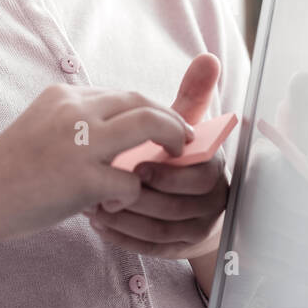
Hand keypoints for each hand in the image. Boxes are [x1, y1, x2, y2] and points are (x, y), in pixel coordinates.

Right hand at [0, 84, 195, 244]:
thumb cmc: (6, 172)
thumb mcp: (41, 128)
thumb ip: (74, 124)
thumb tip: (114, 134)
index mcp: (63, 96)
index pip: (121, 95)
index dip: (148, 110)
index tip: (162, 127)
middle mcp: (75, 110)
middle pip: (141, 101)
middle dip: (170, 119)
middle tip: (183, 139)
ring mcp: (81, 141)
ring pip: (149, 124)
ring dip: (170, 140)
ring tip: (174, 159)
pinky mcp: (83, 177)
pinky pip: (131, 180)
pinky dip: (132, 193)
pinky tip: (114, 205)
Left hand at [86, 53, 229, 259]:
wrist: (178, 203)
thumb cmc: (171, 153)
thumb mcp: (178, 126)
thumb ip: (192, 96)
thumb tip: (207, 58)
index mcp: (214, 167)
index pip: (200, 175)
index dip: (169, 174)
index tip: (136, 168)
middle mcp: (213, 200)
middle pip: (178, 208)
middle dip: (140, 200)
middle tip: (106, 190)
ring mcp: (196, 228)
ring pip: (162, 232)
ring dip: (125, 220)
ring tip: (92, 205)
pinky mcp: (177, 248)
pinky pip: (151, 249)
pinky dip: (123, 236)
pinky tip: (99, 222)